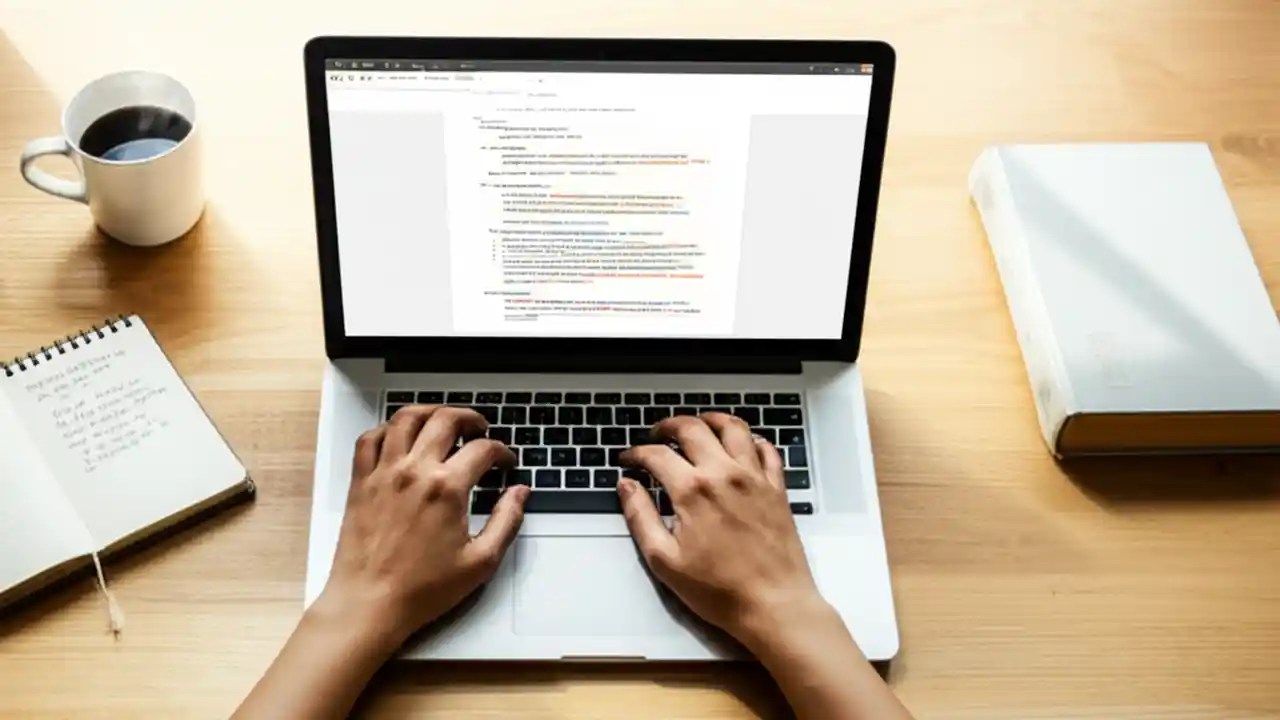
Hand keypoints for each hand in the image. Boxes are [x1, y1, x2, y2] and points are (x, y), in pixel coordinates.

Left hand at [318, 405, 528, 647]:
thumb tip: (520, 494)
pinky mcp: (360, 482)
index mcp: (446, 489)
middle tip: (480, 428)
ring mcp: (384, 473)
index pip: (483, 450)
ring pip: (406, 418)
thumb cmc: (421, 590)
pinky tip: (399, 435)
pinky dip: (387, 429)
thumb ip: (507, 521)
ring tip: (443, 418)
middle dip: (470, 418)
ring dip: (430, 411)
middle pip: (445, 420)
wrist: (370, 604)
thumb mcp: (480, 561)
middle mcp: (414, 472)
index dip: (502, 452)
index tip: (505, 463)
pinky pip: (370, 439)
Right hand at [617, 413, 824, 647]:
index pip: (657, 455)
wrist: (773, 605)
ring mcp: (754, 478)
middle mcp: (724, 474)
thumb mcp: (664, 560)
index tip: (629, 458)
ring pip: (733, 427)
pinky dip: (751, 439)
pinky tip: (741, 444)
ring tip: (698, 424)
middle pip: (693, 428)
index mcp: (693, 491)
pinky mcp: (776, 488)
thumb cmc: (719, 590)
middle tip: (658, 433)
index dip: (637, 453)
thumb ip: (641, 517)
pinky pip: (766, 449)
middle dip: (669, 426)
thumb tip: (627, 487)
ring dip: (710, 420)